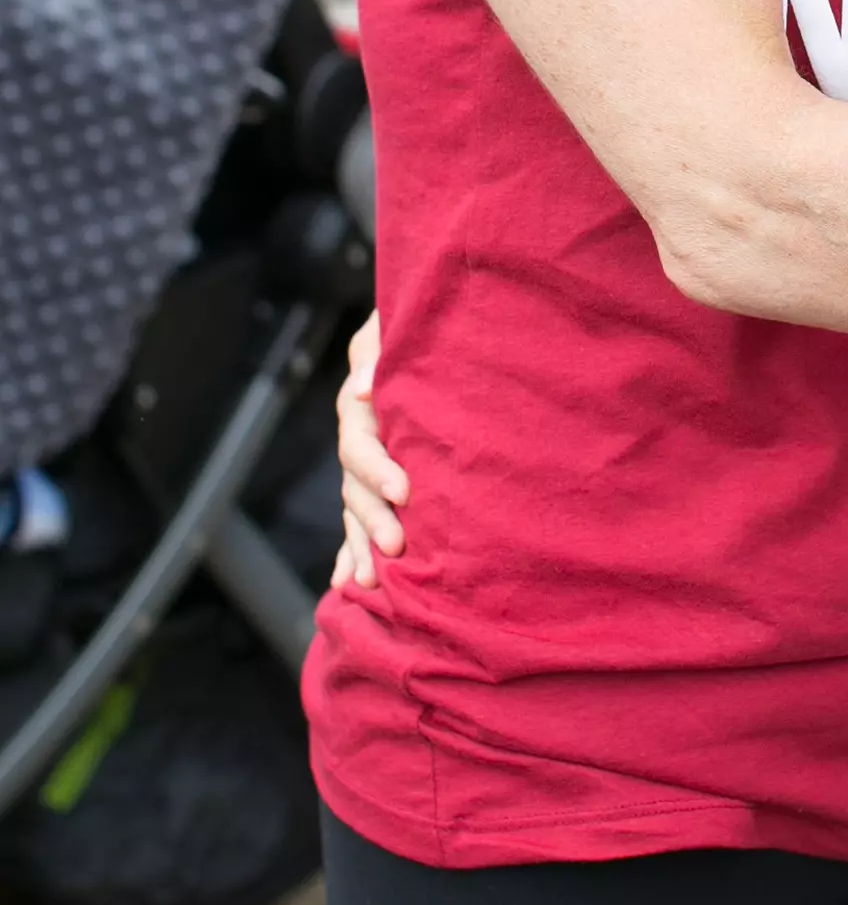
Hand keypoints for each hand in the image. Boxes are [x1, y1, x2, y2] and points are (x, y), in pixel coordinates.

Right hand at [328, 311, 408, 591]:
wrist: (442, 323)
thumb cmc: (425, 321)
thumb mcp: (396, 323)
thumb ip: (376, 347)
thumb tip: (359, 389)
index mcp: (362, 404)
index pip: (358, 444)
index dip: (376, 469)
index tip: (404, 492)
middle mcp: (361, 439)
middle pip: (353, 487)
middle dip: (371, 518)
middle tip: (395, 546)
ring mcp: (369, 465)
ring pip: (355, 510)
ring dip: (359, 546)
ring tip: (370, 583)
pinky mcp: (382, 482)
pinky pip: (360, 521)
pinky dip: (351, 551)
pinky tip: (348, 583)